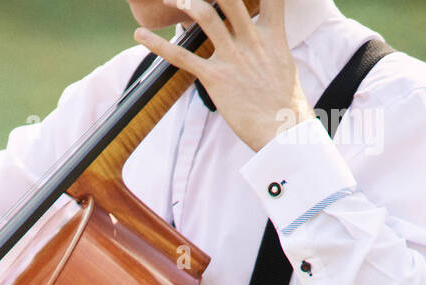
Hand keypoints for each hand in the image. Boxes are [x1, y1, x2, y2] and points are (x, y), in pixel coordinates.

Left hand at [134, 0, 314, 151]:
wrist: (283, 131)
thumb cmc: (286, 105)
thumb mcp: (284, 65)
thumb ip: (272, 46)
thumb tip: (269, 44)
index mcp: (272, 35)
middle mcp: (251, 40)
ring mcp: (232, 57)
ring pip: (206, 15)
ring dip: (185, 1)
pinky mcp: (215, 78)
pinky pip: (181, 57)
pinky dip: (158, 45)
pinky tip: (139, 36)